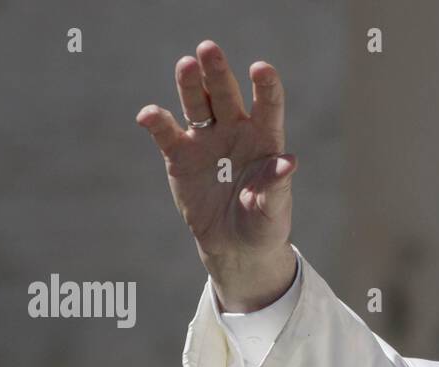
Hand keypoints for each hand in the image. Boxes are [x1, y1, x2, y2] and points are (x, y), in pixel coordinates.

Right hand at [136, 39, 297, 311]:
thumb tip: (289, 162)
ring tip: (186, 65)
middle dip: (218, 72)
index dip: (265, 86)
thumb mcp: (273, 210)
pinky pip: (166, 132)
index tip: (260, 69)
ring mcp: (206, 140)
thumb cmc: (263, 225)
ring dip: (190, 84)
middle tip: (208, 49)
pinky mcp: (180, 155)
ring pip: (197, 103)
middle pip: (226, 94)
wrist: (235, 246)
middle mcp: (235, 131)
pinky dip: (157, 121)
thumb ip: (276, 185)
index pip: (268, 105)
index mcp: (265, 140)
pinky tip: (149, 115)